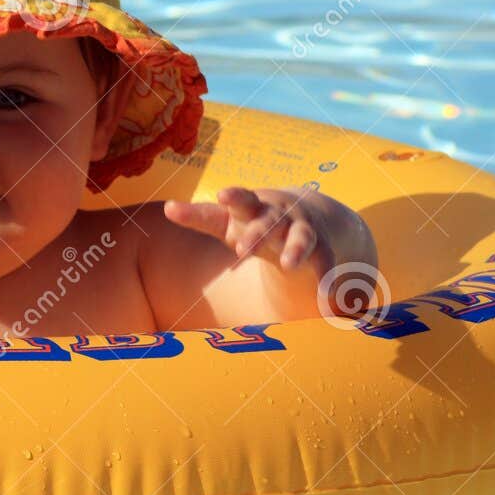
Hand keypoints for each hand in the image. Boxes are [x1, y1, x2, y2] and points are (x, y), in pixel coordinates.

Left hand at [164, 186, 331, 272]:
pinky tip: (326, 299)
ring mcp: (302, 230)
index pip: (240, 200)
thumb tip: (167, 207)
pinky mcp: (321, 249)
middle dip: (256, 234)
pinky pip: (325, 263)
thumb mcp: (227, 220)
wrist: (305, 214)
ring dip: (295, 249)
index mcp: (252, 207)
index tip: (222, 195)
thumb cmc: (253, 220)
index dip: (233, 198)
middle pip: (267, 222)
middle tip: (241, 248)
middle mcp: (278, 215)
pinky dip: (327, 279)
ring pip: (301, 238)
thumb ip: (199, 216)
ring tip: (288, 264)